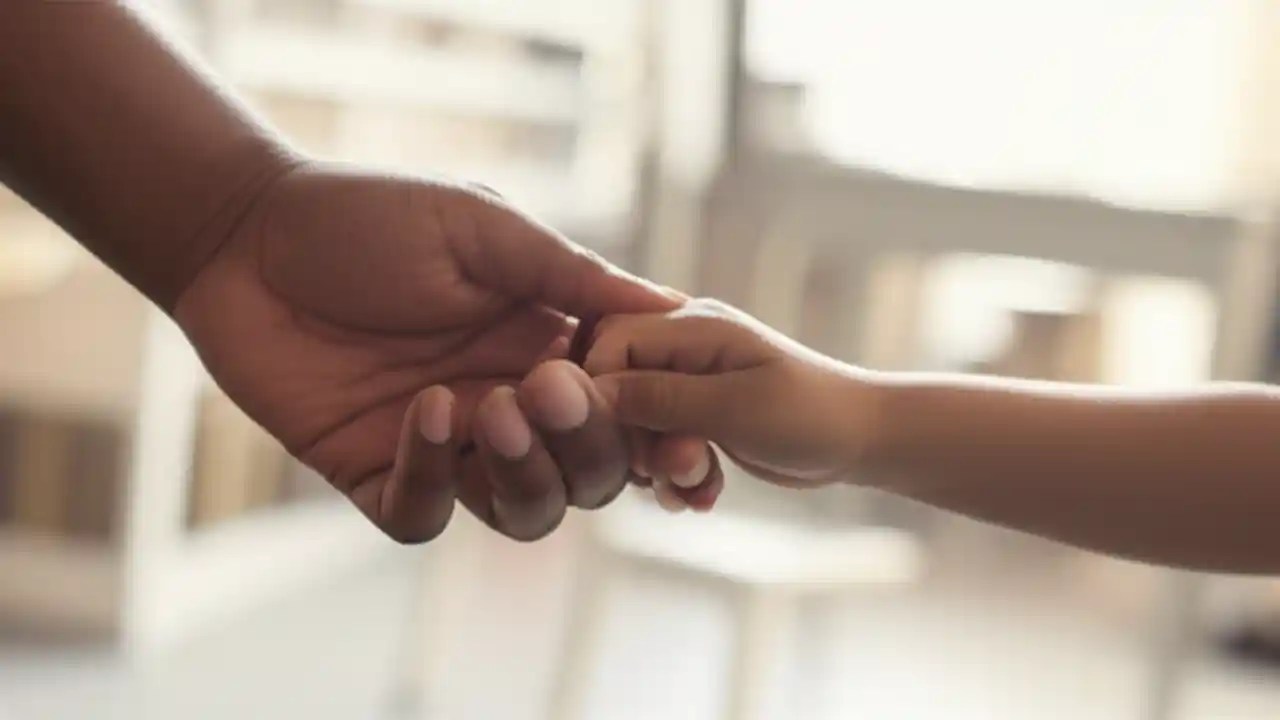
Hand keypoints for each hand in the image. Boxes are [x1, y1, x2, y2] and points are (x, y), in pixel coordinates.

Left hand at [174, 161, 716, 541]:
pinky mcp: (375, 471)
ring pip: (522, 513)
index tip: (674, 435)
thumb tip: (674, 306)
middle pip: (589, 476)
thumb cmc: (369, 215)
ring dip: (525, 472)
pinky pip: (424, 513)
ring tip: (491, 405)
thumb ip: (573, 275)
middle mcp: (509, 405)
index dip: (658, 435)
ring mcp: (445, 446)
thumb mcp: (483, 228)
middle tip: (548, 390)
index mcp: (548, 348)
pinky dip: (436, 476)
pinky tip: (426, 410)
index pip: (627, 414)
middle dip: (586, 446)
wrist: (245, 234)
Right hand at [585, 299, 878, 488]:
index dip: (602, 394)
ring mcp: (691, 381)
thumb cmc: (809, 416)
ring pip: (635, 423)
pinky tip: (704, 495)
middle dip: (636, 440)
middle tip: (673, 471)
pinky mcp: (699, 414)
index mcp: (691, 325)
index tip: (625, 442)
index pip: (608, 342)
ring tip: (696, 489)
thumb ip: (662, 398)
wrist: (862, 441)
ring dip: (659, 467)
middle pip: (615, 386)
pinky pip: (660, 443)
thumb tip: (595, 392)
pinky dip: (676, 475)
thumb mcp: (733, 408)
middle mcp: (684, 346)